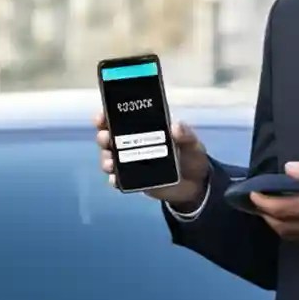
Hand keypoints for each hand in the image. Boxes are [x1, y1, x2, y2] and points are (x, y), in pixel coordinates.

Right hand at [94, 109, 209, 209]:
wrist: (196, 184)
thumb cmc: (191, 156)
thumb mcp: (192, 143)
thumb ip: (186, 135)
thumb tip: (176, 126)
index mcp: (144, 129)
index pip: (121, 118)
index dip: (108, 115)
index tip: (102, 115)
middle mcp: (133, 144)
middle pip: (109, 137)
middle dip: (103, 136)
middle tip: (106, 137)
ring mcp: (131, 163)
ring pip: (110, 159)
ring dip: (106, 159)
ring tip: (111, 161)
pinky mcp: (133, 181)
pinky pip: (118, 180)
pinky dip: (114, 179)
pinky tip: (115, 179)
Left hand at [250, 161, 298, 253]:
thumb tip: (289, 169)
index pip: (278, 208)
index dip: (261, 202)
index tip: (254, 193)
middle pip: (279, 224)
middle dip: (264, 214)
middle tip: (259, 203)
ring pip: (289, 236)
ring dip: (276, 225)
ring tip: (272, 214)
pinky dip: (291, 234)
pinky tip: (294, 226)